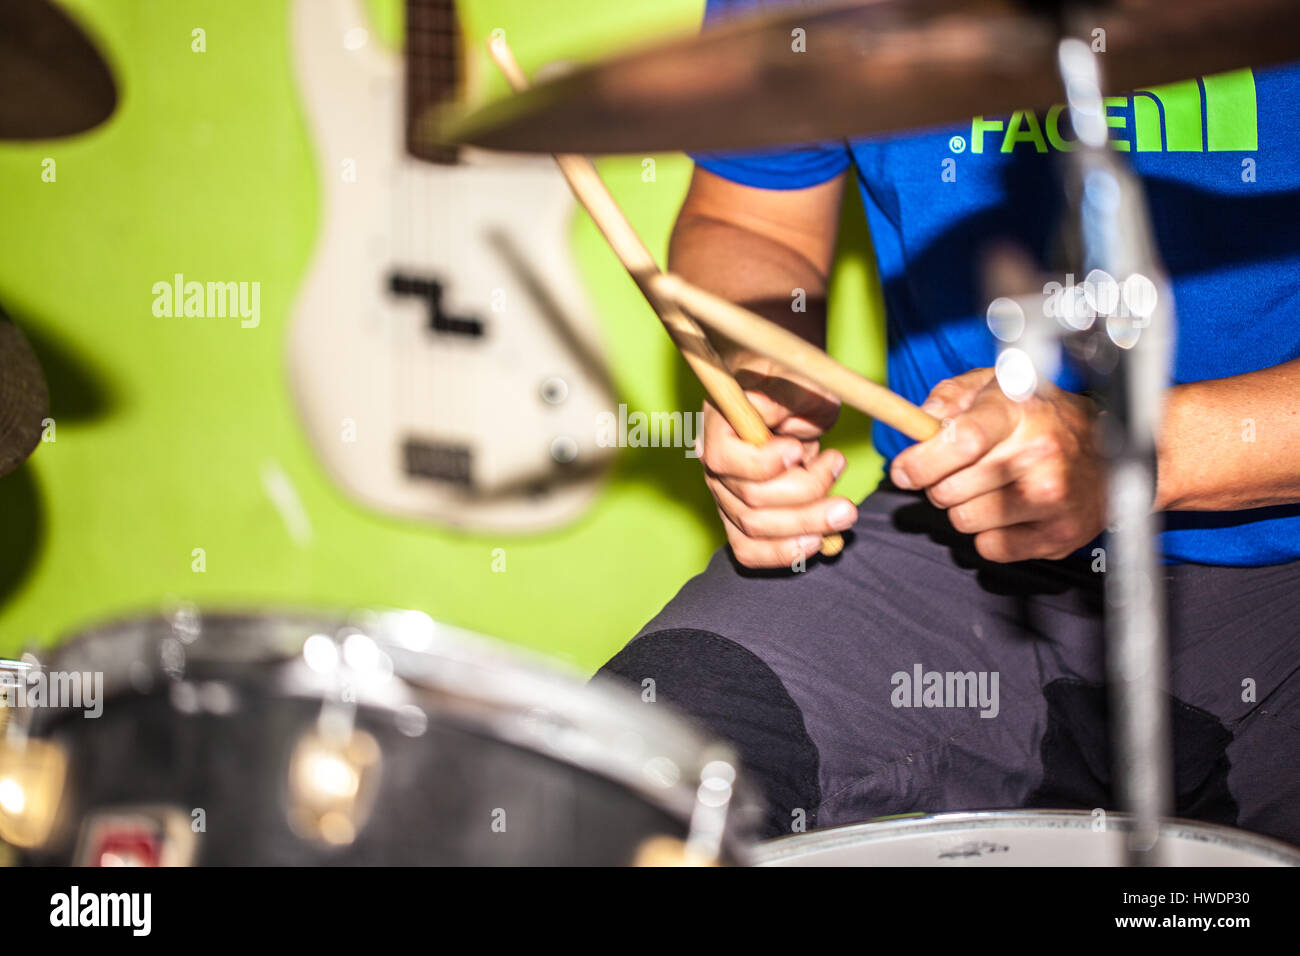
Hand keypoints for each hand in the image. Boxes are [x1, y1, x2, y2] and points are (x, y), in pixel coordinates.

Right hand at [699, 356, 857, 567]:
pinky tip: (821, 542)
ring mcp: (727, 496)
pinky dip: (786, 553)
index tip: (799, 449)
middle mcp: (716, 467)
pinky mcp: (742, 519)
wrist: (789, 398)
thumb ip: (786, 398)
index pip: (724, 459)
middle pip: (750, 502)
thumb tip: (773, 420)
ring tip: (845, 511)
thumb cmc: (793, 384)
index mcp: (718, 427)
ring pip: (756, 531)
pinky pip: (751, 550)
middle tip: (843, 482)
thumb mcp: (797, 379)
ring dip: (807, 527)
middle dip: (805, 499)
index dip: (763, 463)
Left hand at [889, 368, 1104, 562]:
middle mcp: (1040, 453)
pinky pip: (990, 547)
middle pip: (950, 489)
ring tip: (990, 488)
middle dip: (939, 483)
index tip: (905, 469)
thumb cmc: (1044, 416)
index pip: (959, 441)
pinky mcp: (1058, 534)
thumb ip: (950, 397)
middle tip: (960, 472)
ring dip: (965, 508)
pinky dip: (990, 534)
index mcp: (1020, 412)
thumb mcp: (995, 386)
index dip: (920, 461)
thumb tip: (920, 422)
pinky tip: (1009, 511)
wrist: (1113, 448)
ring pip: (964, 521)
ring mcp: (1052, 497)